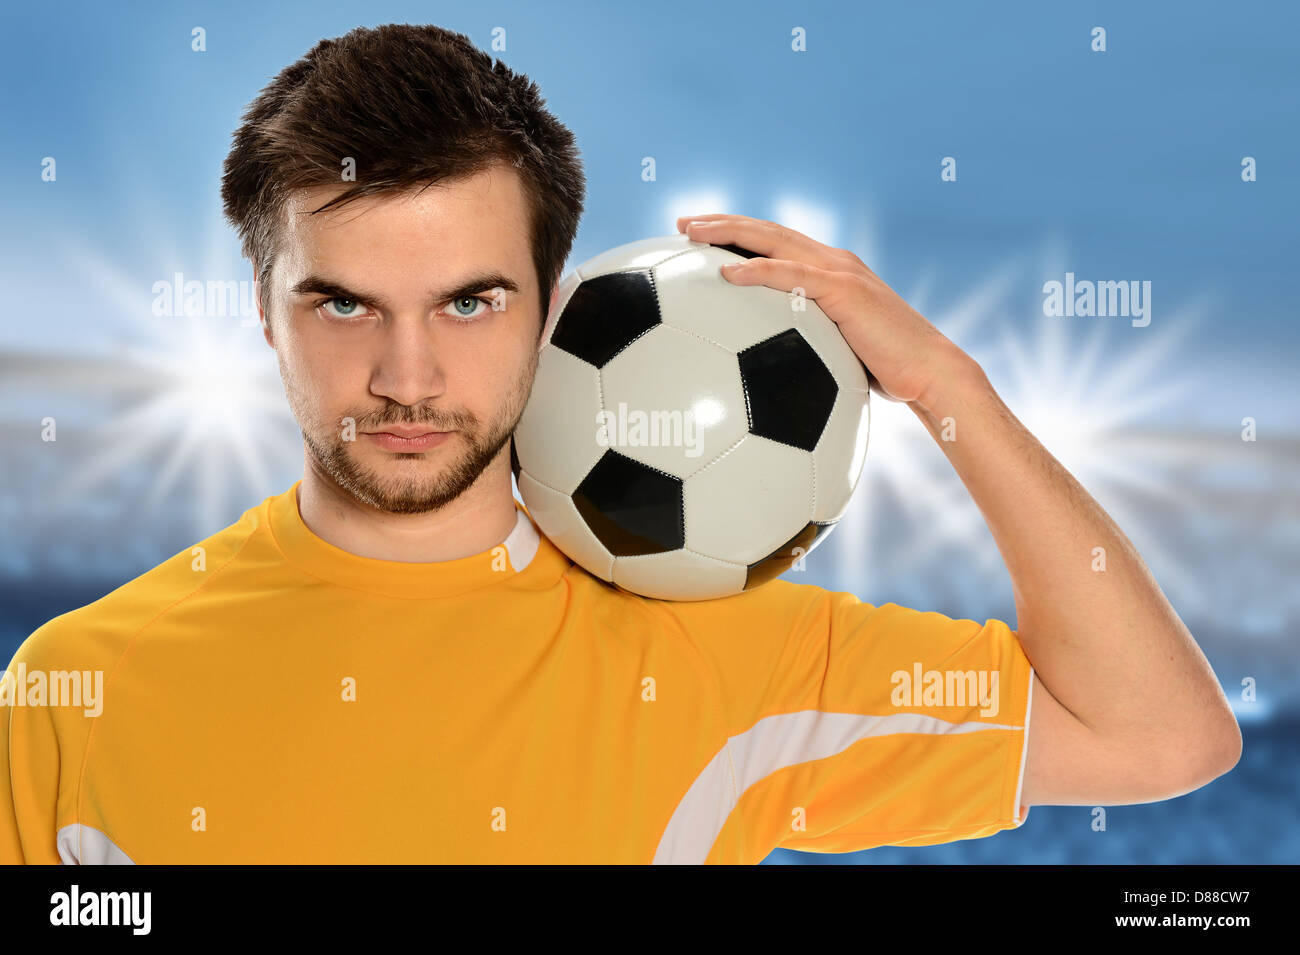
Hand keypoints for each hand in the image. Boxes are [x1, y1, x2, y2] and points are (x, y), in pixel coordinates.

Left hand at [675, 213, 977, 411]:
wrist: (929, 373)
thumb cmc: (887, 371)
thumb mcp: (839, 353)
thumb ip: (810, 345)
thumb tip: (775, 371)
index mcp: (829, 273)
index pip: (776, 244)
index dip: (738, 235)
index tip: (700, 238)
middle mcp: (833, 262)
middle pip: (767, 231)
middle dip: (723, 223)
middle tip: (682, 224)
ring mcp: (839, 272)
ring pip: (774, 240)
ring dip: (729, 233)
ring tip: (692, 233)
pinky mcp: (844, 291)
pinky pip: (791, 275)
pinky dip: (757, 270)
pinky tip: (725, 273)